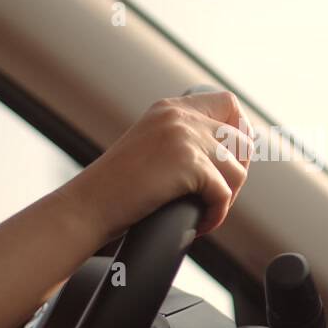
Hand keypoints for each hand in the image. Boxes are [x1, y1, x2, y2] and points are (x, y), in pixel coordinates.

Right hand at [64, 91, 254, 240]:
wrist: (87, 208)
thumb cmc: (116, 190)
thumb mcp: (152, 150)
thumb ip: (184, 142)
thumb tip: (232, 156)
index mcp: (170, 109)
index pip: (227, 103)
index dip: (241, 130)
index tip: (235, 159)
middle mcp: (179, 116)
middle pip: (241, 139)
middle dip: (237, 173)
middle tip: (217, 196)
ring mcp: (184, 137)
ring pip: (236, 171)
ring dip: (226, 198)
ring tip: (204, 212)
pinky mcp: (188, 164)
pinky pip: (224, 194)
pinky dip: (216, 216)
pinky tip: (199, 224)